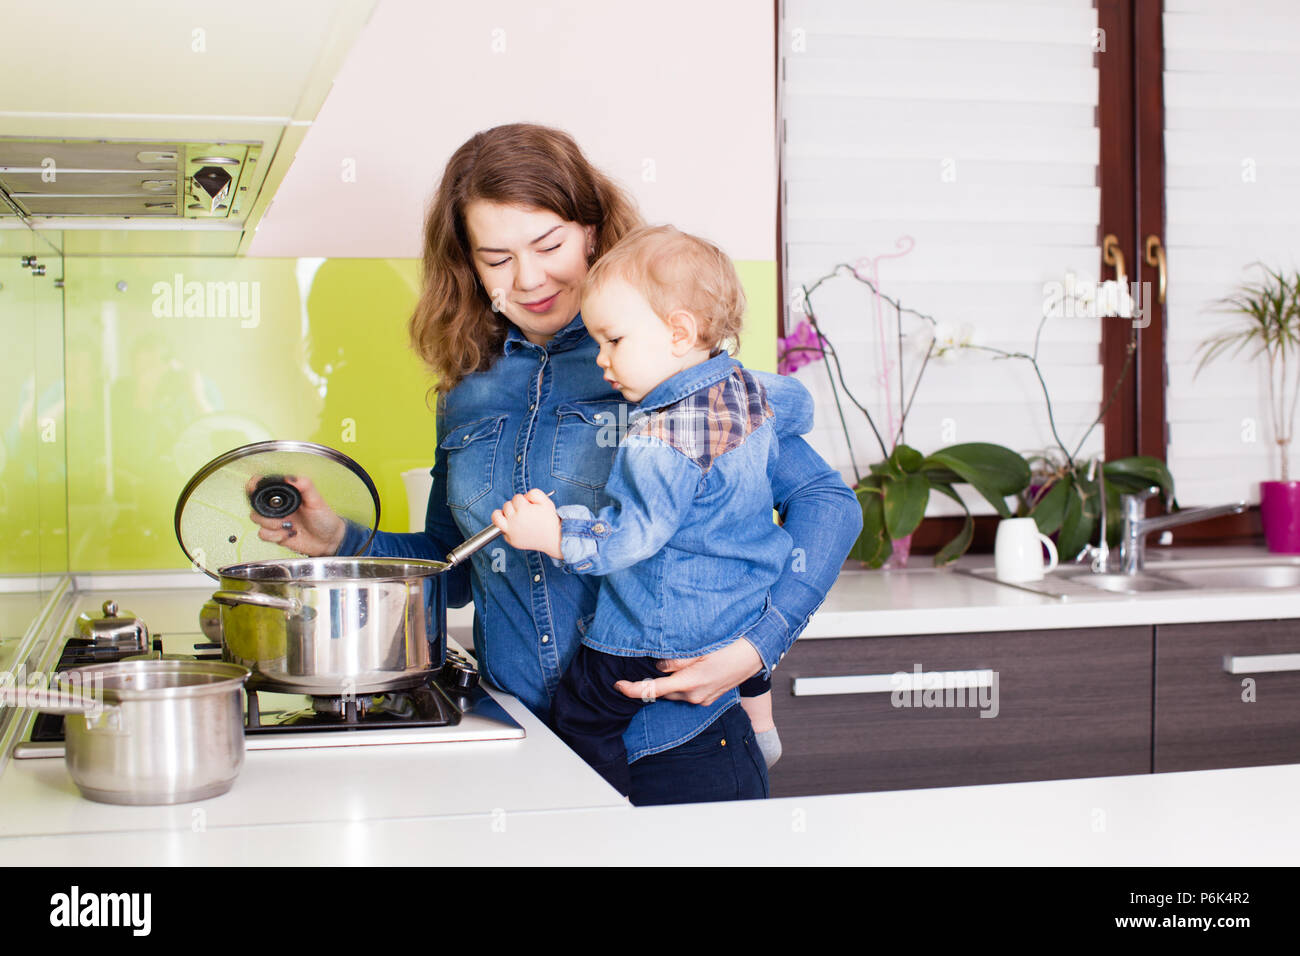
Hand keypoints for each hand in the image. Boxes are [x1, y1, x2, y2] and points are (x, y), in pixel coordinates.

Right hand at [245, 474, 345, 556]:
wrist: (328, 541)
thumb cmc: (325, 518)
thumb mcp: (317, 500)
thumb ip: (305, 485)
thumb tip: (290, 478)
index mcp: (286, 494)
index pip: (262, 485)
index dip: (254, 485)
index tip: (255, 488)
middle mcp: (277, 506)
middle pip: (254, 503)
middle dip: (265, 510)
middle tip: (282, 516)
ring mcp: (274, 520)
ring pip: (256, 519)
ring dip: (271, 524)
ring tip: (288, 525)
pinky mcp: (274, 535)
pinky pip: (263, 534)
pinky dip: (275, 536)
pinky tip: (288, 534)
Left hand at [491, 488, 561, 558]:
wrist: (554, 539)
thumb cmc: (550, 520)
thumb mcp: (546, 501)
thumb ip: (534, 493)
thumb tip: (524, 496)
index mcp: (523, 509)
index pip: (516, 498)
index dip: (524, 500)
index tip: (530, 506)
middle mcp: (514, 520)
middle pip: (506, 505)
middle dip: (515, 506)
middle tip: (524, 512)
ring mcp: (511, 531)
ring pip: (496, 517)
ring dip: (504, 514)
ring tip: (514, 517)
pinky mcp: (511, 540)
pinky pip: (501, 530)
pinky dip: (505, 527)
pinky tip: (515, 527)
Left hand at [615, 638, 762, 706]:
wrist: (755, 655)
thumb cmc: (729, 647)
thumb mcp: (700, 648)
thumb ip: (675, 660)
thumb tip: (658, 666)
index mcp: (689, 682)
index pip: (653, 690)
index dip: (632, 689)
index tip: (617, 685)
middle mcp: (694, 696)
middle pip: (663, 692)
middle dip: (654, 681)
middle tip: (651, 664)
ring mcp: (702, 700)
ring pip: (675, 692)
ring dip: (670, 681)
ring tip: (677, 664)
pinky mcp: (707, 699)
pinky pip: (686, 693)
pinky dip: (682, 684)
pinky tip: (689, 671)